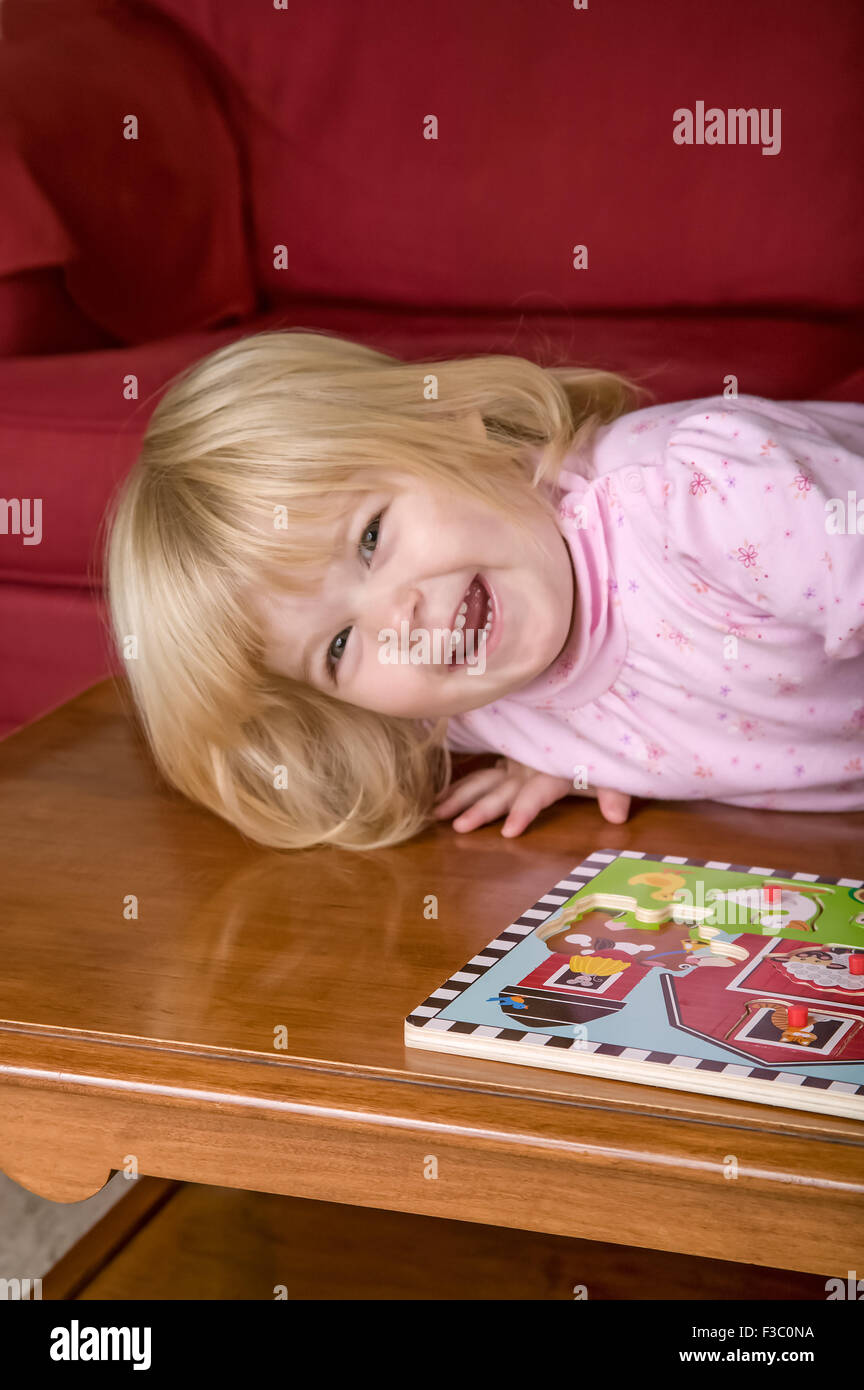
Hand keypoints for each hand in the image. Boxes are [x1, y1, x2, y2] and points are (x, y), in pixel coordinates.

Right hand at [433, 757, 630, 836]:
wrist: (580, 709)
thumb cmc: (597, 748)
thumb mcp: (611, 769)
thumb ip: (614, 791)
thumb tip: (617, 818)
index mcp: (552, 771)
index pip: (537, 793)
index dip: (524, 811)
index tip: (510, 832)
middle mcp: (529, 768)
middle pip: (501, 790)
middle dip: (481, 809)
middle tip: (459, 827)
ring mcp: (514, 765)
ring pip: (482, 782)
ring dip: (460, 798)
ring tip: (436, 815)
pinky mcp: (507, 764)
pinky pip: (480, 777)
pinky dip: (458, 787)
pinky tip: (437, 800)